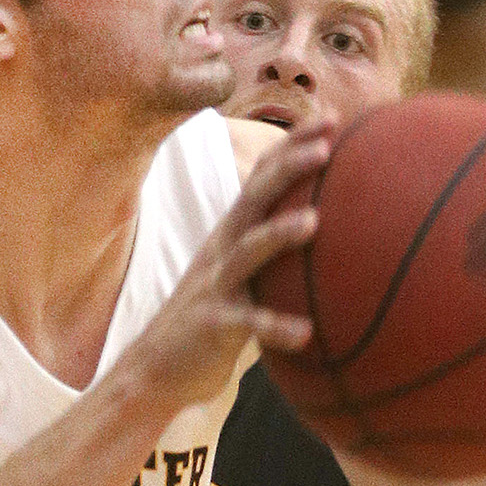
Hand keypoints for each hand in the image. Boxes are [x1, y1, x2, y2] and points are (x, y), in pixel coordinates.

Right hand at [121, 113, 333, 409]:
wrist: (155, 368)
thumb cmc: (213, 317)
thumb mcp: (242, 273)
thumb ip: (274, 250)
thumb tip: (329, 228)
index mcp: (232, 232)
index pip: (262, 176)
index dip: (292, 145)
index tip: (330, 118)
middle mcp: (222, 249)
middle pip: (255, 197)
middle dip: (289, 167)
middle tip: (326, 145)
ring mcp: (216, 285)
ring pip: (248, 252)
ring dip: (279, 235)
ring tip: (313, 222)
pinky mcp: (214, 325)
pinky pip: (249, 324)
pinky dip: (276, 327)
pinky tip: (305, 333)